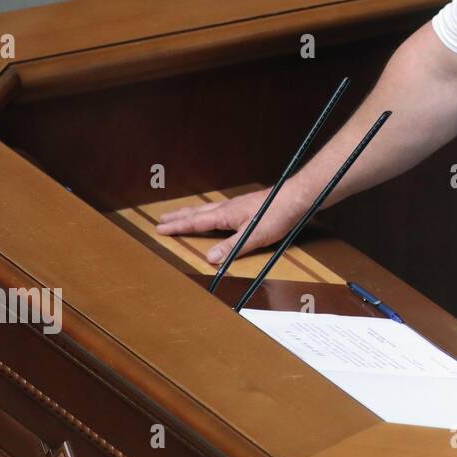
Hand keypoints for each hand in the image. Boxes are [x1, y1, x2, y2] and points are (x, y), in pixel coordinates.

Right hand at [156, 189, 301, 264]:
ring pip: (208, 208)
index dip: (177, 227)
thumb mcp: (254, 236)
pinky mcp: (248, 205)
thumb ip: (232, 248)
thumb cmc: (277, 215)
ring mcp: (238, 205)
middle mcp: (228, 207)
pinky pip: (220, 208)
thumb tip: (209, 259)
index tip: (159, 229)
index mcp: (226, 215)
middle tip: (162, 219)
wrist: (297, 197)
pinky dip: (208, 211)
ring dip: (192, 212)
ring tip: (181, 214)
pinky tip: (215, 213)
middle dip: (179, 217)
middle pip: (198, 212)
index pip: (196, 222)